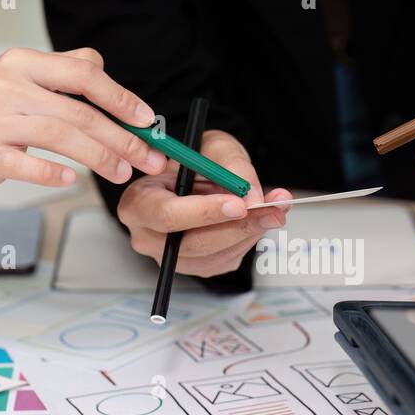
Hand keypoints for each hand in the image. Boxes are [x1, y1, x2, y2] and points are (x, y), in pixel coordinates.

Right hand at [0, 47, 167, 207]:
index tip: (147, 119)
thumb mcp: (23, 76)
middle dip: (121, 138)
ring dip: (99, 158)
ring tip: (122, 172)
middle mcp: (8, 86)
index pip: (83, 72)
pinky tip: (72, 180)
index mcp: (24, 63)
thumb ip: (64, 69)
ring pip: (59, 136)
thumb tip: (103, 68)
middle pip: (78, 112)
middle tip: (148, 157)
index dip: (120, 97)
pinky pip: (26, 164)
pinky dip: (52, 173)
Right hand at [117, 130, 290, 277]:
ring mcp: (172, 257)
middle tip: (271, 209)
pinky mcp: (198, 267)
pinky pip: (227, 260)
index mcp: (138, 203)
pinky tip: (260, 219)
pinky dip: (249, 239)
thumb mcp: (215, 147)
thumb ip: (232, 167)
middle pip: (193, 244)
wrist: (201, 176)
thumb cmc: (198, 160)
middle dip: (237, 226)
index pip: (167, 215)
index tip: (238, 204)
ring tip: (276, 208)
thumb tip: (253, 197)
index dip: (204, 212)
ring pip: (215, 256)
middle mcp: (148, 236)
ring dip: (250, 233)